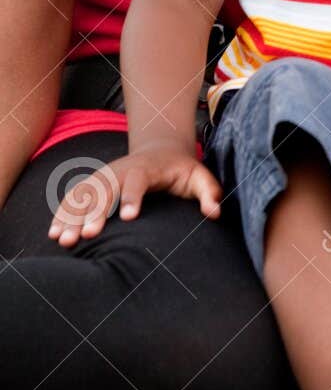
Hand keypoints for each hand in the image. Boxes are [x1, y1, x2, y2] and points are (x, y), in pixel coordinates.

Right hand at [47, 144, 221, 246]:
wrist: (161, 149)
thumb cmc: (182, 170)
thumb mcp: (200, 177)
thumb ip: (209, 192)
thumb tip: (216, 213)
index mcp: (147, 169)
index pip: (138, 181)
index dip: (133, 197)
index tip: (129, 217)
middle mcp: (121, 170)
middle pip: (105, 188)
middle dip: (96, 211)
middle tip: (88, 236)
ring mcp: (105, 175)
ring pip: (85, 193)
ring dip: (73, 215)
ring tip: (63, 240)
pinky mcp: (95, 183)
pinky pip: (75, 197)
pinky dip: (63, 212)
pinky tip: (54, 233)